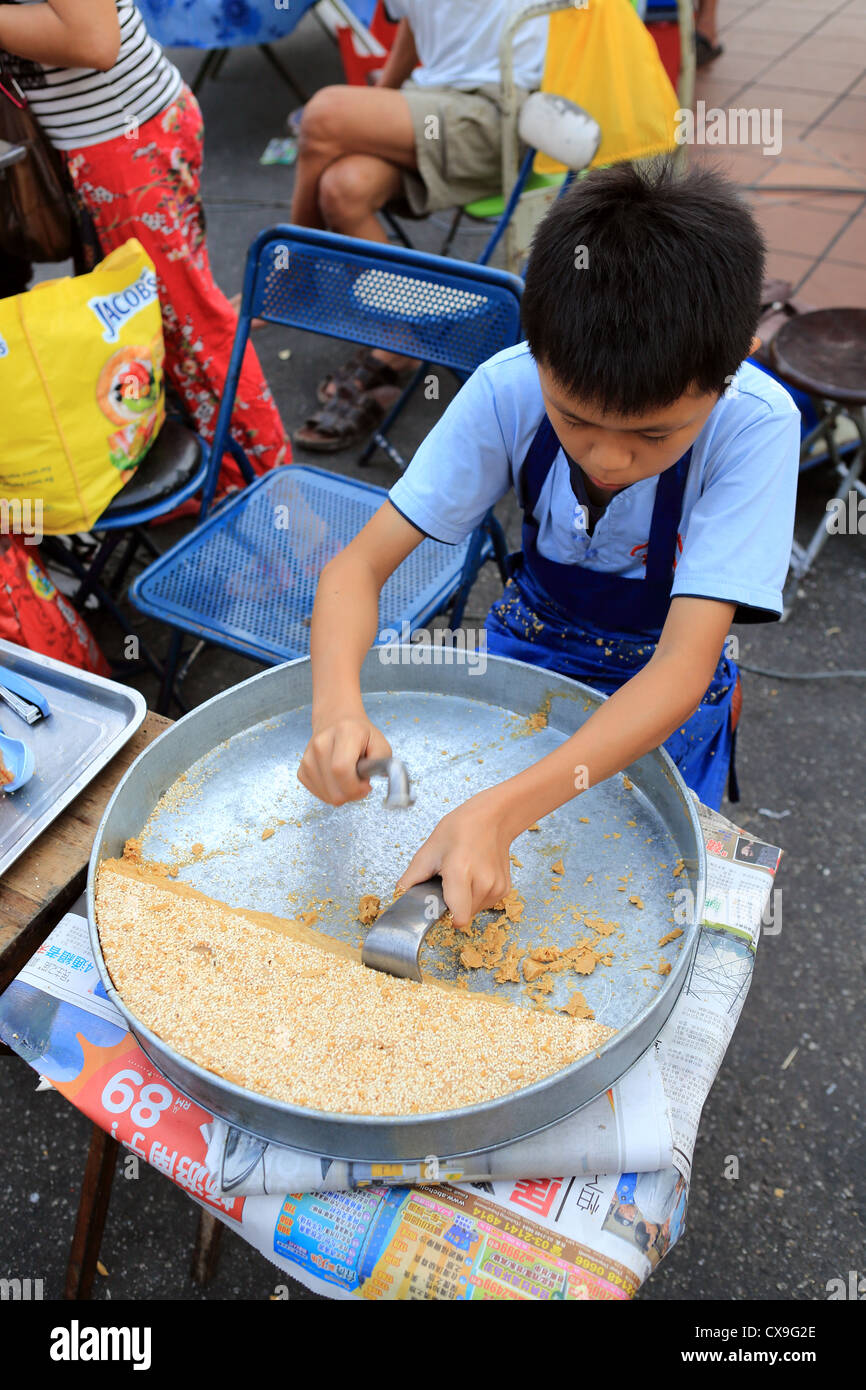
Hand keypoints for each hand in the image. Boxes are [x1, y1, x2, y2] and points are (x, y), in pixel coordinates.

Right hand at [298, 714, 391, 805]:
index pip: (341, 769)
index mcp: (344, 733)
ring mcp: (308, 756)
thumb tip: (367, 784)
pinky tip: (337, 781)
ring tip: (349, 779)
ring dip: (341, 793)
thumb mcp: (380, 743)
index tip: (367, 786)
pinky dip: (330, 793)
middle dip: (351, 794)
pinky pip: (317, 793)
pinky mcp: (302, 769)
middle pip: (333, 788)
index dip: (355, 787)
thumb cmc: (361, 735)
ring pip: (325, 794)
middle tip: (360, 783)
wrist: (336, 721)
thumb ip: (381, 764)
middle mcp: (321, 743)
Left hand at [396, 789, 512, 930]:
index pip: (458, 918)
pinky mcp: (505, 890)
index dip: (444, 916)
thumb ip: (411, 878)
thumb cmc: (461, 829)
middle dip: (451, 905)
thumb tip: (399, 896)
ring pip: (473, 912)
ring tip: (462, 877)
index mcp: (460, 872)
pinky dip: (476, 896)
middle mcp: (483, 883)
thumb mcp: (429, 850)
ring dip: (464, 901)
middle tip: (447, 883)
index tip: (437, 903)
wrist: (492, 818)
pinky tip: (474, 877)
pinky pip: (485, 905)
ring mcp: (497, 887)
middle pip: (462, 916)